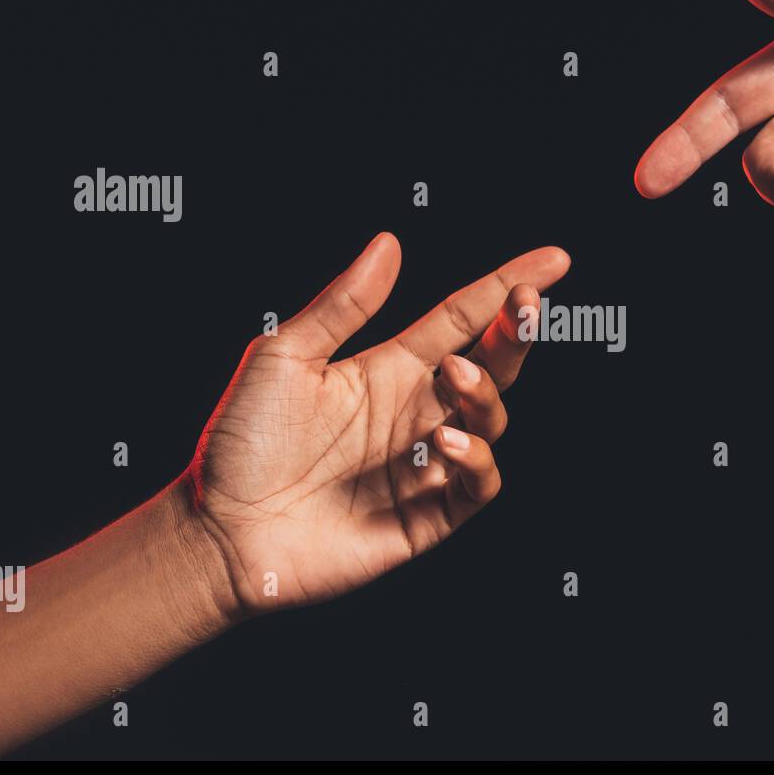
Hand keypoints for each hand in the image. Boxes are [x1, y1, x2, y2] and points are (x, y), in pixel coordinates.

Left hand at [185, 233, 569, 613]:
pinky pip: (478, 487)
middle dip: (516, 333)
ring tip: (454, 377)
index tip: (554, 260)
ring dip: (486, 394)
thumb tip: (390, 242)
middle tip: (525, 304)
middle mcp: (417, 413)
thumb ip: (344, 305)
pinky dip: (477, 460)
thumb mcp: (285, 357)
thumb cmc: (241, 443)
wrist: (218, 532)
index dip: (507, 287)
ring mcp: (426, 466)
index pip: (464, 320)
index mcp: (391, 370)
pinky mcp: (426, 517)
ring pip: (492, 422)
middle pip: (492, 367)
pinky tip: (444, 441)